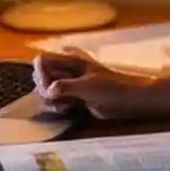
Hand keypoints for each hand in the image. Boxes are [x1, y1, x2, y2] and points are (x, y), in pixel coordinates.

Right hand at [33, 50, 149, 118]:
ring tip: (63, 106)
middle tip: (55, 98)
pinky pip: (56, 100)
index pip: (42, 60)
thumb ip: (66, 86)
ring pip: (47, 90)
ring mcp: (70, 84)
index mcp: (70, 61)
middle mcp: (67, 70)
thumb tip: (47, 91)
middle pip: (42, 76)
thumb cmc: (112, 88)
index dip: (40, 73)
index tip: (48, 87)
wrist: (129, 99)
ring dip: (50, 100)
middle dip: (44, 88)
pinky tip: (67, 110)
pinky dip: (57, 105)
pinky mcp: (74, 97)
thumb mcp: (88, 86)